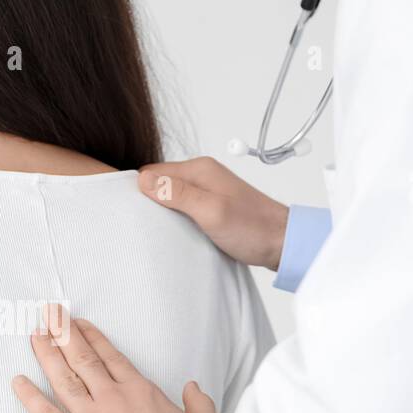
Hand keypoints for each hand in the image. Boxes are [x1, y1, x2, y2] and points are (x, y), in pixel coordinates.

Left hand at [12, 304, 215, 412]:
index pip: (110, 356)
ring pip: (63, 378)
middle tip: (49, 315)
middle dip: (64, 334)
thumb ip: (197, 404)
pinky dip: (30, 397)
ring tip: (35, 334)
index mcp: (139, 391)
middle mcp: (111, 398)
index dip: (92, 337)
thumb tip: (193, 388)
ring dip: (47, 354)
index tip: (78, 323)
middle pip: (82, 358)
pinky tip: (18, 381)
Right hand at [139, 156, 288, 270]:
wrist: (282, 243)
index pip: (152, 172)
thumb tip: (144, 181)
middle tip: (140, 225)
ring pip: (169, 196)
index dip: (138, 191)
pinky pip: (182, 207)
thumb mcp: (211, 212)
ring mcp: (207, 190)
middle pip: (159, 183)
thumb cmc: (253, 229)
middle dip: (147, 202)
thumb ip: (178, 194)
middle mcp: (202, 175)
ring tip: (155, 230)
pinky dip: (174, 218)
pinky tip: (173, 232)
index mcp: (200, 169)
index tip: (130, 212)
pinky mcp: (211, 206)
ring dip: (161, 212)